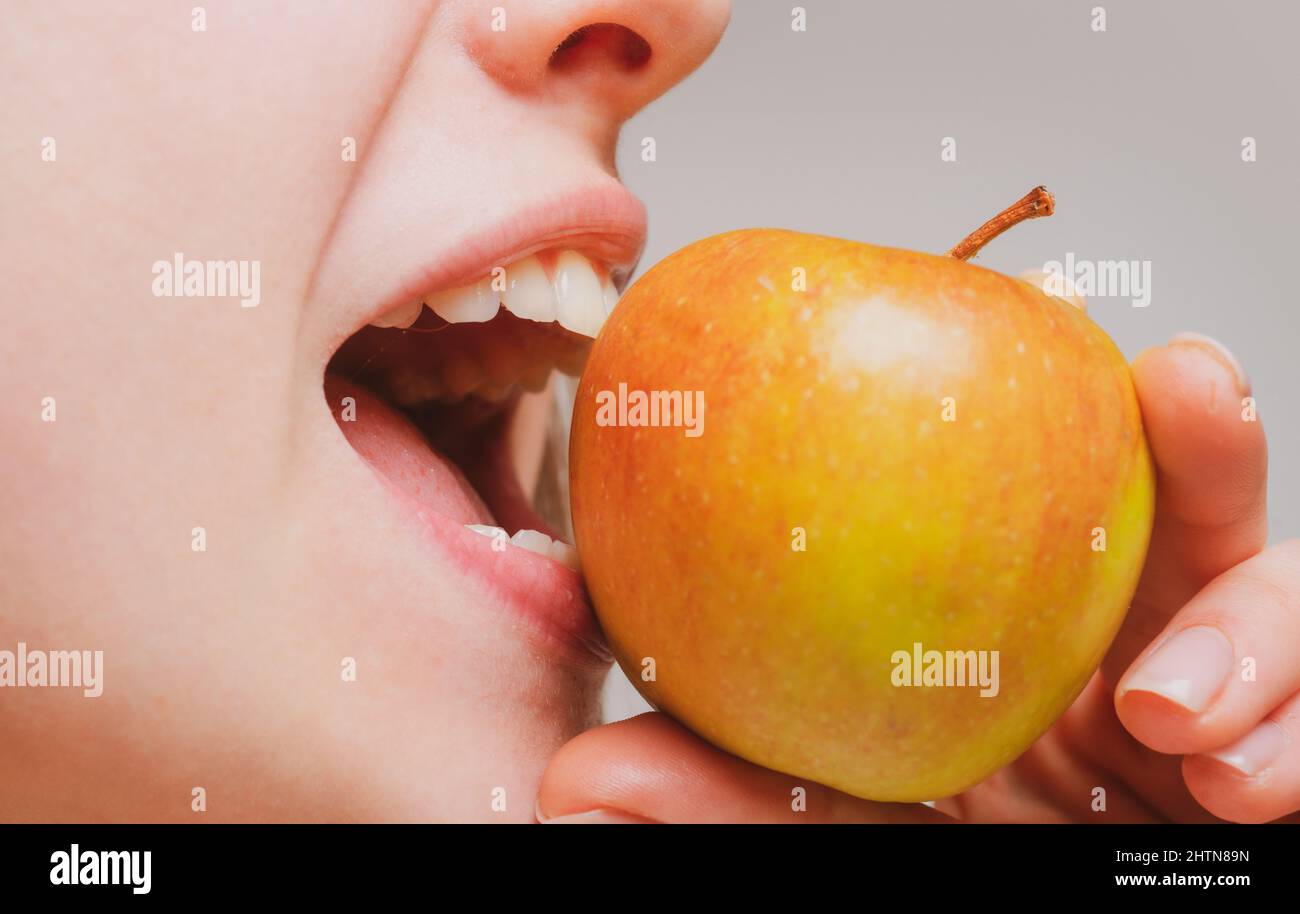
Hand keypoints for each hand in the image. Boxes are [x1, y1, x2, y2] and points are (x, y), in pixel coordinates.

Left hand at [538, 294, 1296, 822]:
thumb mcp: (829, 830)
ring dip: (1263, 632)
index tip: (1029, 323)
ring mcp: (1216, 711)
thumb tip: (581, 780)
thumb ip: (732, 802)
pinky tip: (1237, 780)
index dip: (1038, 403)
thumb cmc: (902, 854)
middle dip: (1201, 444)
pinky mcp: (1281, 767)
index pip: (1034, 490)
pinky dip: (1299, 737)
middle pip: (1185, 512)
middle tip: (1188, 386)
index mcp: (1003, 623)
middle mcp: (1118, 644)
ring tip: (1179, 717)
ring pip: (1286, 606)